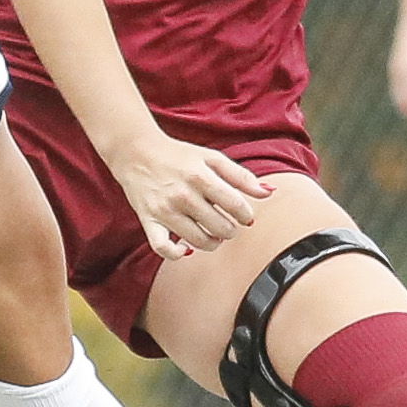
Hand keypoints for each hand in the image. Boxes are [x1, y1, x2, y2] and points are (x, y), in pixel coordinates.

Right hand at [107, 131, 273, 257]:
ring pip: (199, 241)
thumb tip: (269, 192)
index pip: (235, 205)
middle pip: (220, 227)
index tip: (245, 216)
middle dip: (231, 229)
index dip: (246, 215)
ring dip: (213, 241)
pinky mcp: (149, 221)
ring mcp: (165, 210)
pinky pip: (163, 249)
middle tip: (228, 224)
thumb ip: (241, 176)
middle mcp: (183, 195)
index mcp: (200, 176)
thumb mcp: (212, 158)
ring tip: (213, 233)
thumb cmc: (178, 156)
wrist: (137, 152)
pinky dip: (176, 254)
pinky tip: (185, 248)